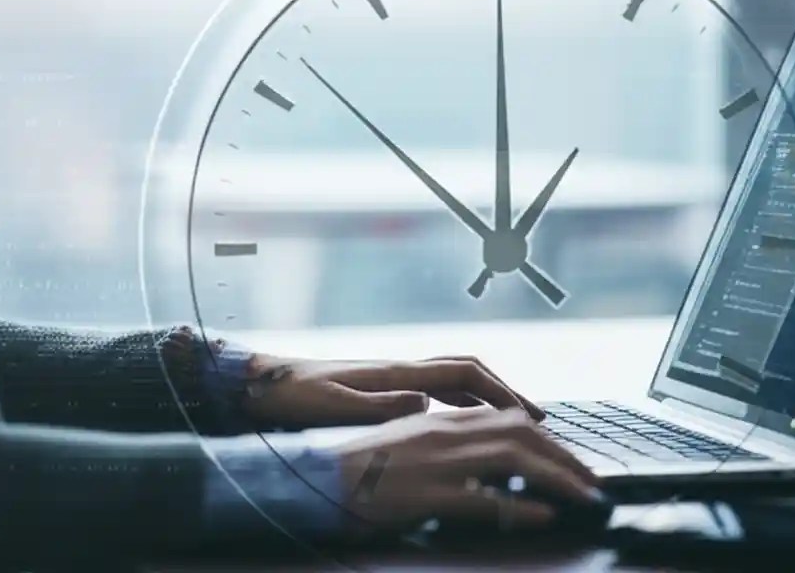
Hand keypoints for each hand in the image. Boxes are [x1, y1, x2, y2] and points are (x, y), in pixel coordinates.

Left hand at [240, 353, 545, 428]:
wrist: (256, 384)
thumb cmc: (289, 397)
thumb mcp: (331, 405)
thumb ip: (377, 407)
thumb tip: (424, 406)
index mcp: (394, 374)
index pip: (462, 372)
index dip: (500, 390)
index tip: (528, 412)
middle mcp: (399, 371)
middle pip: (467, 372)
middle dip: (505, 391)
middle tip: (537, 417)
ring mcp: (390, 378)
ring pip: (453, 381)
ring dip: (486, 397)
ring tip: (512, 421)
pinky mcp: (379, 389)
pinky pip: (435, 391)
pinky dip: (461, 402)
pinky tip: (463, 424)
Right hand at [335, 408, 601, 533]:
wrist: (314, 477)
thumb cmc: (361, 467)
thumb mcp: (410, 442)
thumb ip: (450, 442)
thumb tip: (490, 452)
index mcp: (442, 418)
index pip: (509, 419)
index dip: (547, 438)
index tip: (570, 459)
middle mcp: (445, 431)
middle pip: (521, 434)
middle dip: (564, 458)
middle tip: (591, 482)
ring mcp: (437, 461)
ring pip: (513, 459)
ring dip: (557, 477)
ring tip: (584, 496)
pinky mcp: (426, 494)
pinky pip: (484, 498)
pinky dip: (519, 506)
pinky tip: (543, 515)